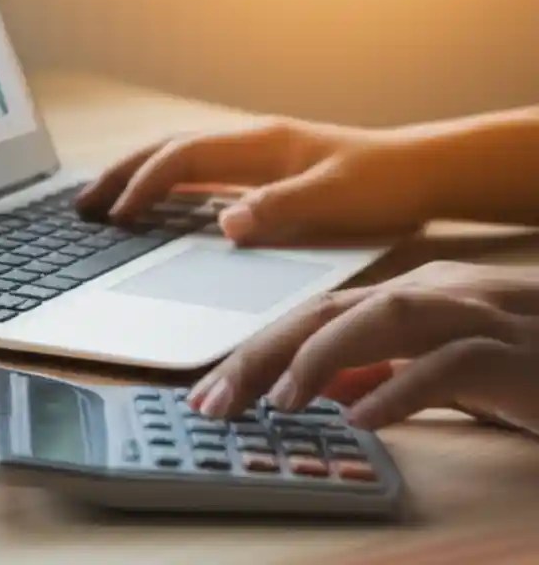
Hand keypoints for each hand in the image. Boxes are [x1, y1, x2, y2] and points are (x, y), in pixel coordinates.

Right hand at [74, 118, 431, 245]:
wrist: (426, 172)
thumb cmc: (387, 185)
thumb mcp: (337, 201)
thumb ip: (281, 209)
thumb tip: (224, 223)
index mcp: (260, 146)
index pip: (182, 159)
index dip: (144, 185)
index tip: (117, 217)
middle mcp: (250, 145)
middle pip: (166, 150)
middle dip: (120, 174)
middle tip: (82, 204)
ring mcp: (254, 157)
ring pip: (178, 160)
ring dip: (136, 178)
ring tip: (103, 203)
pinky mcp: (262, 173)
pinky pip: (198, 175)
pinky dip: (164, 186)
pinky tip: (157, 208)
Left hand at [186, 260, 538, 434]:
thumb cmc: (530, 364)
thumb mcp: (443, 368)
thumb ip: (383, 372)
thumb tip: (321, 392)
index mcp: (414, 294)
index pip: (316, 314)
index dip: (256, 350)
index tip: (208, 392)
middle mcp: (439, 293)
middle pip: (332, 310)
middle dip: (264, 354)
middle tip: (214, 401)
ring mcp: (480, 316)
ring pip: (386, 318)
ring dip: (323, 357)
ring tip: (279, 402)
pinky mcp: (517, 354)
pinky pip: (452, 365)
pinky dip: (403, 389)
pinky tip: (364, 419)